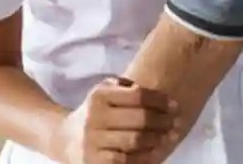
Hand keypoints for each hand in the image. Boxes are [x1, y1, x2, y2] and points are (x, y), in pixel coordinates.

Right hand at [49, 77, 178, 163]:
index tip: (175, 105)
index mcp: (98, 96)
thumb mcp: (102, 92)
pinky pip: (126, 161)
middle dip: (164, 121)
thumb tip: (152, 94)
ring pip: (135, 141)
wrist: (64, 140)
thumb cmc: (94, 113)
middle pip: (140, 119)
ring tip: (171, 136)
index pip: (138, 95)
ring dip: (158, 139)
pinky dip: (145, 157)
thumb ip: (124, 87)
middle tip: (177, 122)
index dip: (160, 100)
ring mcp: (93, 141)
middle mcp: (94, 118)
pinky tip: (156, 152)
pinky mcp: (94, 161)